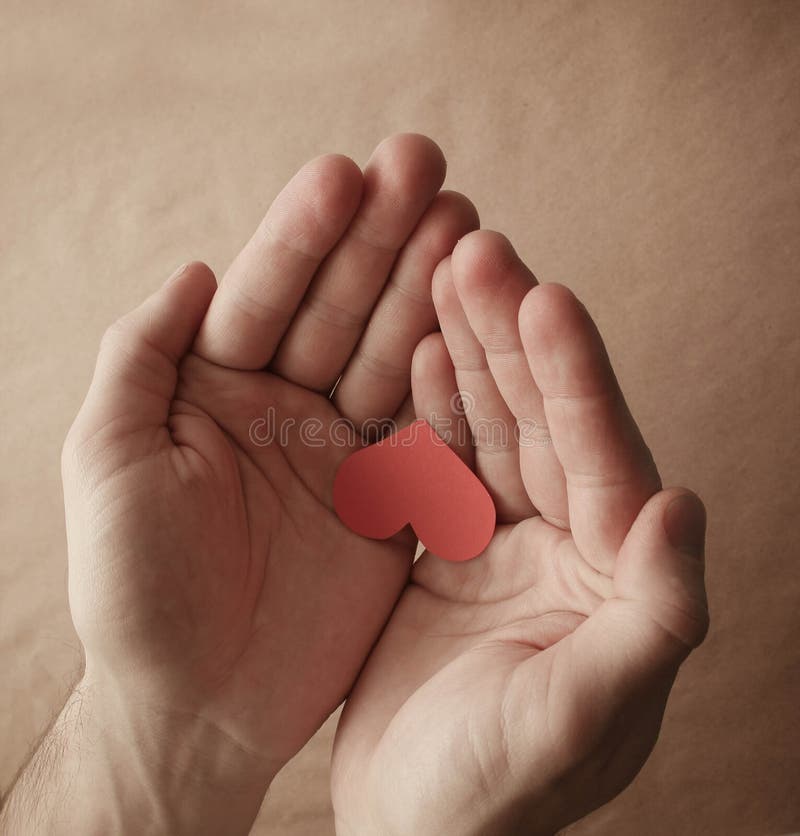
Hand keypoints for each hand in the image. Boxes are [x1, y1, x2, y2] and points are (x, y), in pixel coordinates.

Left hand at [44, 135, 478, 833]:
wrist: (198, 704)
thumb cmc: (136, 591)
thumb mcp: (108, 460)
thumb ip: (140, 359)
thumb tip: (192, 271)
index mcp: (213, 389)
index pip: (265, 294)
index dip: (302, 235)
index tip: (346, 173)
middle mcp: (284, 407)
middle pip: (340, 309)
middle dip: (380, 239)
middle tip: (427, 168)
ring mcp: (342, 451)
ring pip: (392, 355)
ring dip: (428, 292)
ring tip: (469, 227)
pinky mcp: (389, 500)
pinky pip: (426, 430)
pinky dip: (452, 380)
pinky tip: (479, 325)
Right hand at [331, 231, 708, 835]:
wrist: (415, 829)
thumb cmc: (498, 795)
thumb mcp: (583, 717)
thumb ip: (653, 616)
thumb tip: (685, 503)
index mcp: (615, 579)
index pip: (601, 458)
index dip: (573, 378)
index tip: (544, 295)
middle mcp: (570, 546)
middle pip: (543, 422)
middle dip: (511, 337)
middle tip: (476, 249)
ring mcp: (507, 540)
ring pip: (490, 426)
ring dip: (466, 353)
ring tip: (442, 275)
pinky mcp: (450, 547)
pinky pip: (439, 459)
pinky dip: (426, 406)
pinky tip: (413, 351)